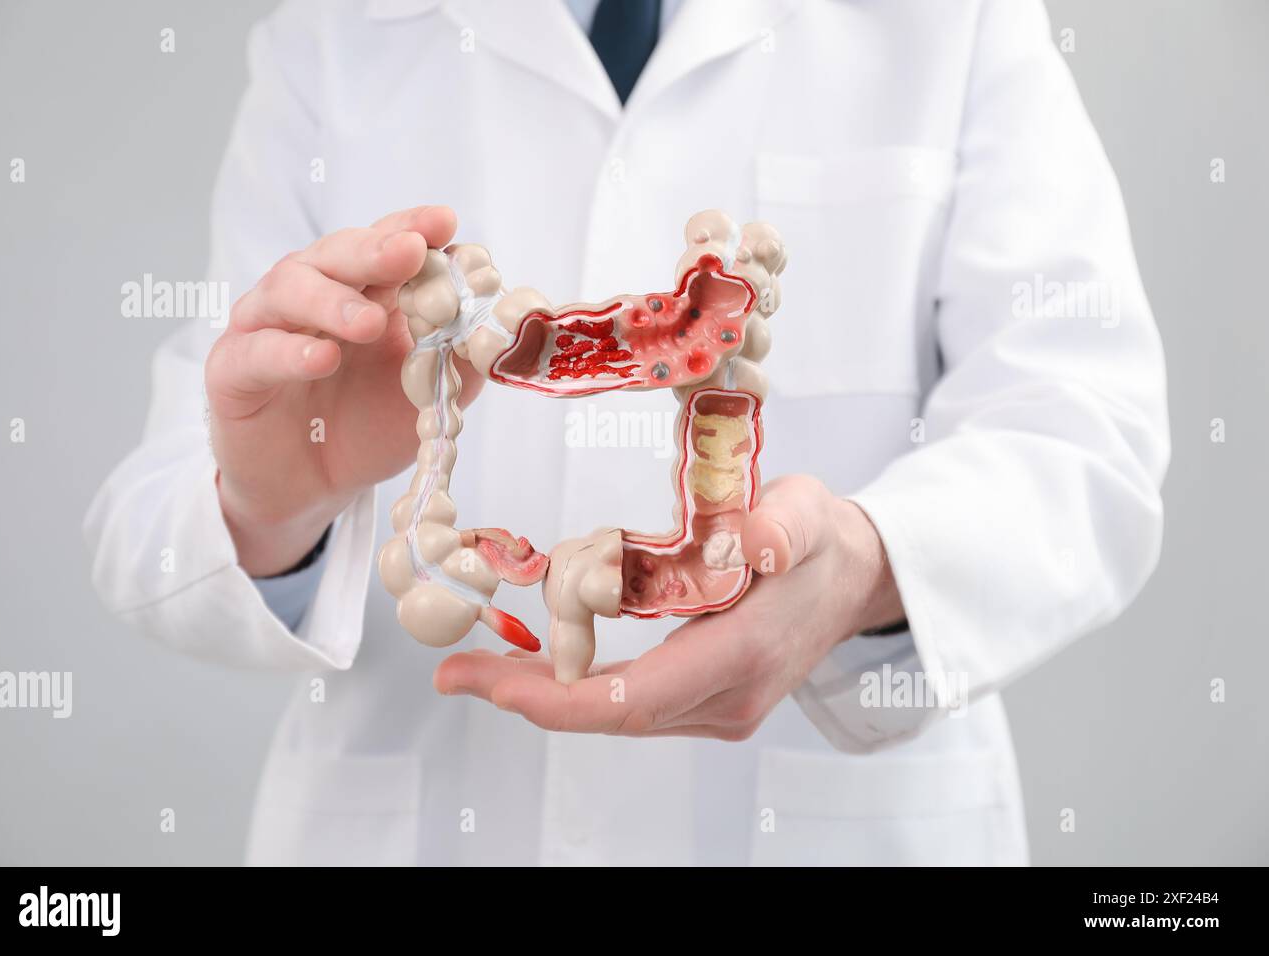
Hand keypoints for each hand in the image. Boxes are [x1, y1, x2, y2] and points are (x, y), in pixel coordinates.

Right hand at [206, 206, 482, 574]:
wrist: (310, 487)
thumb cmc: (367, 426)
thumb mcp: (429, 394)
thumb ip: (459, 358)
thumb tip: (496, 324)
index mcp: (363, 289)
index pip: (386, 244)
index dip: (411, 228)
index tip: (444, 222)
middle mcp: (311, 293)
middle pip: (336, 254)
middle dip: (374, 250)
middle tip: (408, 252)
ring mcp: (266, 326)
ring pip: (290, 289)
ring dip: (333, 301)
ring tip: (369, 323)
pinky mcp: (232, 369)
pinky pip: (258, 351)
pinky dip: (290, 352)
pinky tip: (321, 358)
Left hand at [434, 475, 904, 739]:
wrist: (851, 579)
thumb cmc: (819, 541)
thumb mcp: (808, 514)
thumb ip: (785, 525)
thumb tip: (758, 541)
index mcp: (745, 653)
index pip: (639, 697)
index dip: (559, 700)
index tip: (492, 685)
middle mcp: (728, 698)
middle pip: (612, 715)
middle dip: (529, 697)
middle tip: (456, 674)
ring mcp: (719, 708)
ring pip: (617, 716)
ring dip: (545, 696)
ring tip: (479, 669)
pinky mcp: (708, 703)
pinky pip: (632, 704)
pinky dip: (577, 689)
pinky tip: (536, 668)